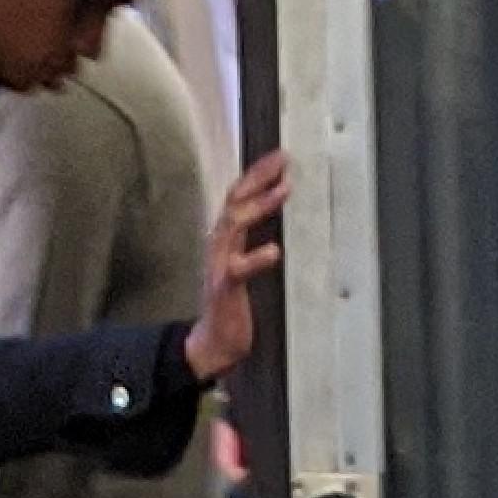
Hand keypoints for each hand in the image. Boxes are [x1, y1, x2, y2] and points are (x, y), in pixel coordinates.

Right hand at [183, 150, 286, 384]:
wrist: (214, 341)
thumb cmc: (232, 302)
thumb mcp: (243, 262)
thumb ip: (252, 239)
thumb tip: (277, 214)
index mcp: (225, 237)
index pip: (239, 196)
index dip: (257, 174)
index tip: (280, 157)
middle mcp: (218, 244)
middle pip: (235, 200)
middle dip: (258, 178)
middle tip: (283, 161)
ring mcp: (220, 264)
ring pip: (234, 225)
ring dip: (259, 205)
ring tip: (283, 191)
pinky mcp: (225, 287)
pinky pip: (239, 269)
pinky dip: (256, 258)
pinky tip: (274, 251)